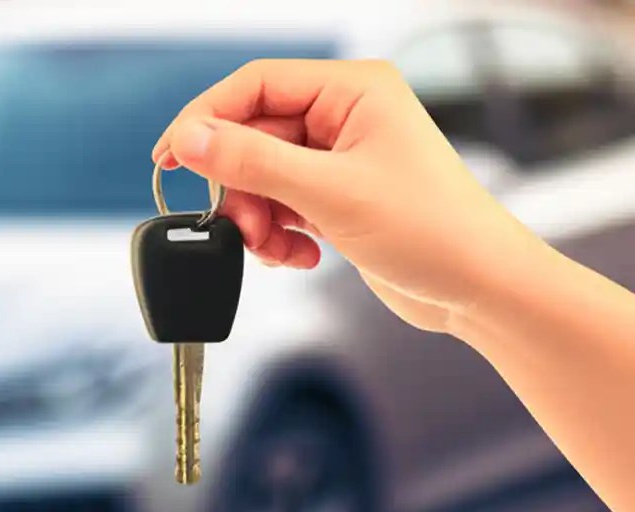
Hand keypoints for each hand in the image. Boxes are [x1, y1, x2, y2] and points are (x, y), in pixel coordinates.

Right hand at [152, 59, 544, 332]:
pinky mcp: (337, 197)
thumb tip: (188, 139)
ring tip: (276, 249)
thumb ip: (251, 162)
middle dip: (239, 189)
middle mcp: (344, 115)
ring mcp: (340, 158)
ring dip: (257, 219)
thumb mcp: (328, 193)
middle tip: (239, 228)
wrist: (479, 288)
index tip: (169, 158)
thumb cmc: (430, 230)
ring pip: (261, 177)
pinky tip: (299, 256)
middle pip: (251, 137)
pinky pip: (280, 205)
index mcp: (352, 89)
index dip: (204, 118)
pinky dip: (277, 234)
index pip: (254, 84)